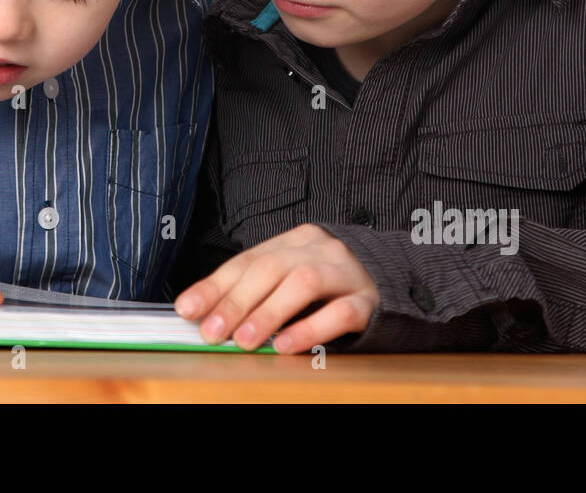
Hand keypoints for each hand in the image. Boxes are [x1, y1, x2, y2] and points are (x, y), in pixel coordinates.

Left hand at [173, 224, 378, 352]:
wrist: (398, 280)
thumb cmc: (333, 286)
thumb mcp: (293, 278)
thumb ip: (258, 290)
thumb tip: (206, 315)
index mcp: (295, 240)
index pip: (247, 260)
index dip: (215, 286)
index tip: (187, 309)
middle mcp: (320, 249)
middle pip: (272, 267)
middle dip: (237, 301)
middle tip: (213, 332)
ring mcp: (347, 272)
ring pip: (304, 283)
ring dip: (269, 313)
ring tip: (246, 340)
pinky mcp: (371, 300)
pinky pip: (341, 312)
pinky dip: (311, 328)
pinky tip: (288, 345)